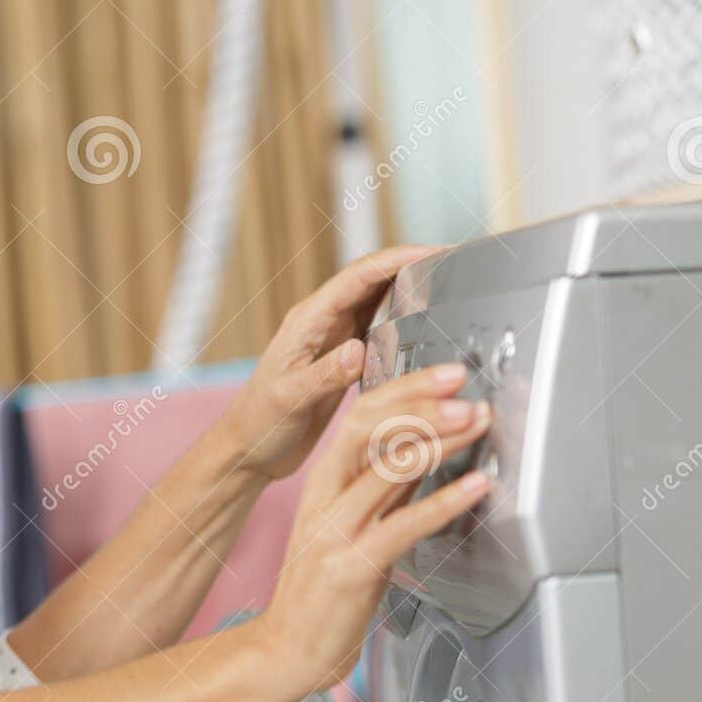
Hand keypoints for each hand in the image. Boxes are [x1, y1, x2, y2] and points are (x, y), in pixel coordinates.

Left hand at [217, 245, 441, 482]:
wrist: (250, 450)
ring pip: (377, 302)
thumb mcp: (289, 399)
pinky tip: (426, 326)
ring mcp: (334, 340)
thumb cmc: (259, 423)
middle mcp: (322, 323)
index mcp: (308, 322)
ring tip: (447, 284)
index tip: (432, 251)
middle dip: (410, 265)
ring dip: (409, 289)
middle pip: (372, 280)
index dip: (396, 260)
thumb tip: (358, 350)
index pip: (357, 278)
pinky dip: (404, 321)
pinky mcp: (343, 360)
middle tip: (452, 261)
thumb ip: (323, 375)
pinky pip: (379, 330)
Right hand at [257, 362, 491, 694]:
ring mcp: (336, 530)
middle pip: (367, 427)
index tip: (445, 376)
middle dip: (419, 400)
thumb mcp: (352, 527)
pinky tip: (474, 486)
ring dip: (438, 439)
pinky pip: (403, 524)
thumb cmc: (321, 595)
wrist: (285, 649)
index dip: (404, 390)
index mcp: (324, 484)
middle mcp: (326, 498)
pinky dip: (445, 500)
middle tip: (462, 386)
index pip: (360, 417)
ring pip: (386, 467)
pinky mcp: (352, 566)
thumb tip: (426, 453)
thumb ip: (385, 491)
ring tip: (476, 423)